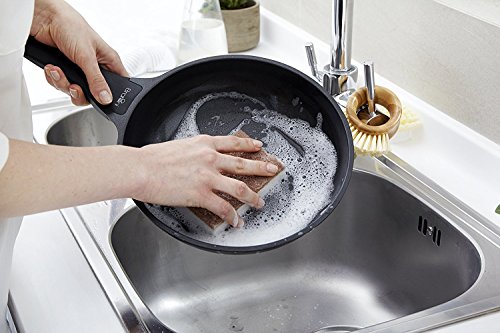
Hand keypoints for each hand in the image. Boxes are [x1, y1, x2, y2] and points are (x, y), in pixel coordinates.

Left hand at [31, 0, 127, 104]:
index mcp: (108, 61)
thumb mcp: (86, 56)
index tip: (101, 98)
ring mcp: (79, 70)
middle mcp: (95, 67)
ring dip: (63, 83)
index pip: (118, 85)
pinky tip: (53, 68)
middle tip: (74, 87)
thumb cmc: (71, 26)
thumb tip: (106, 98)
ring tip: (58, 71)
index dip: (111, 95)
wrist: (44, 19)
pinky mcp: (65, 70)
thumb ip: (96, 80)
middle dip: (80, 92)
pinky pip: (61, 85)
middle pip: (94, 94)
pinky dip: (54, 78)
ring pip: (75, 91)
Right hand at [133, 135, 280, 227]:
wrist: (140, 168)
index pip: (233, 143)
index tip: (258, 146)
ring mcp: (208, 177)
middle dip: (263, 167)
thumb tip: (197, 157)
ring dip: (253, 196)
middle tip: (274, 170)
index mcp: (204, 144)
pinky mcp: (201, 194)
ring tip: (260, 202)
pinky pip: (223, 207)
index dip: (249, 145)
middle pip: (244, 163)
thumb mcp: (179, 145)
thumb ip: (194, 151)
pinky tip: (237, 220)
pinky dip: (233, 216)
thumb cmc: (152, 158)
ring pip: (240, 187)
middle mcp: (210, 158)